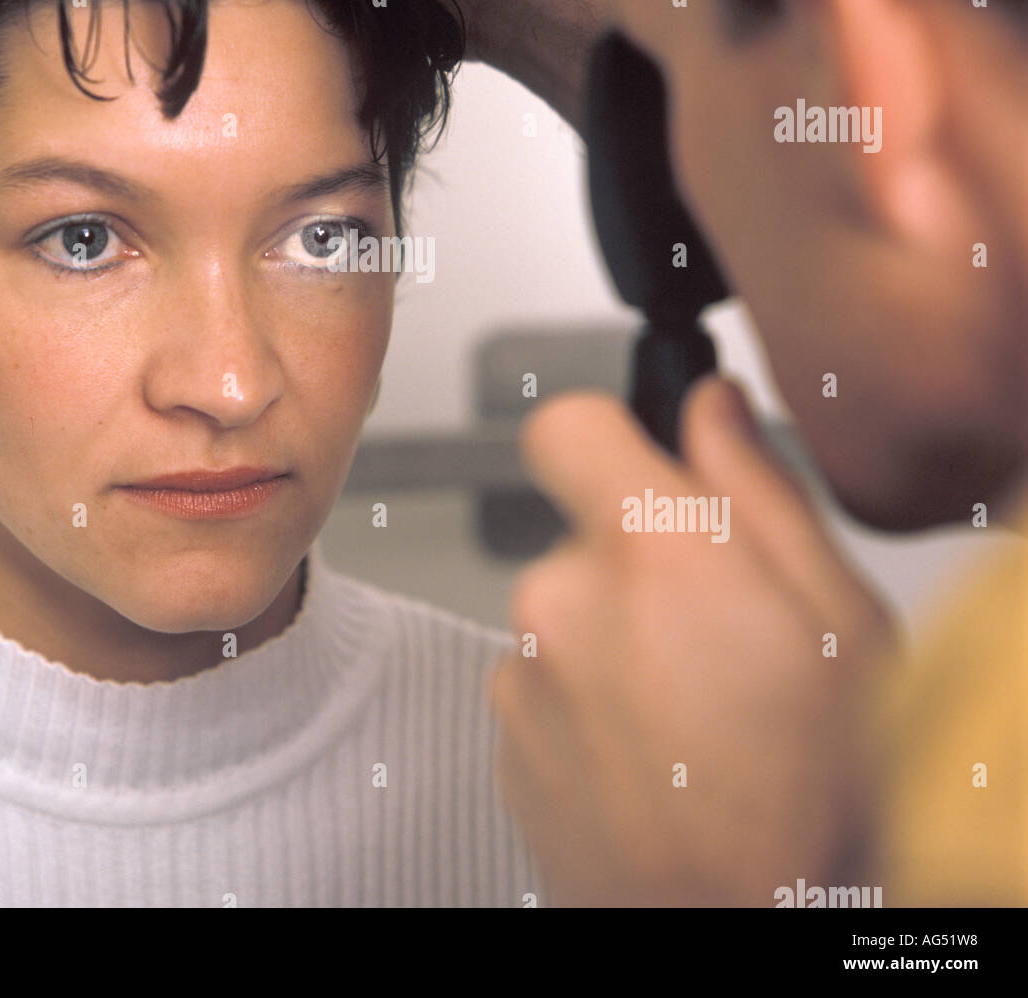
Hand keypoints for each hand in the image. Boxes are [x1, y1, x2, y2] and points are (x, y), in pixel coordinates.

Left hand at [490, 374, 896, 906]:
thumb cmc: (818, 807)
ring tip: (694, 716)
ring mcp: (524, 678)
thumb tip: (713, 411)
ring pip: (568, 614)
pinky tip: (654, 756)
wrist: (742, 936)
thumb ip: (761, 492)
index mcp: (653, 551)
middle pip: (581, 535)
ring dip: (616, 643)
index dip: (606, 439)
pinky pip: (545, 683)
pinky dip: (588, 705)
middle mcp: (564, 603)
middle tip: (720, 639)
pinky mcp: (505, 741)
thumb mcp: (842, 624)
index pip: (564, 425)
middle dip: (639, 566)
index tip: (645, 470)